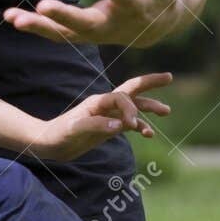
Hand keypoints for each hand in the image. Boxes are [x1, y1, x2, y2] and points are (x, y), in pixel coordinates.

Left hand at [4, 0, 219, 47]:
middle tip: (45, 6)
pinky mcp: (80, 31)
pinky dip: (33, 25)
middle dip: (68, 17)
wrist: (157, 22)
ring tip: (16, 19)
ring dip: (41, 27)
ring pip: (66, 34)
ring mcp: (96, 31)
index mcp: (139, 7)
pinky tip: (10, 18)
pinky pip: (54, 32)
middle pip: (90, 24)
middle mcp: (116, 25)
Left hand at [34, 72, 172, 161]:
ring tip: (166, 111)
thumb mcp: (75, 130)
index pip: (122, 98)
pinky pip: (129, 123)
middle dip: (150, 83)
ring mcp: (107, 115)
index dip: (130, 109)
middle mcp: (105, 104)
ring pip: (133, 107)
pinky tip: (150, 133)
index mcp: (98, 101)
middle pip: (131, 89)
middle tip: (169, 77)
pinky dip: (140, 126)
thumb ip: (98, 125)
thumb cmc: (59, 134)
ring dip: (149, 107)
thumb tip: (121, 126)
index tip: (132, 126)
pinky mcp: (107, 127)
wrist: (50, 143)